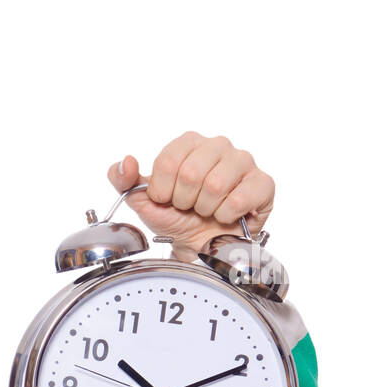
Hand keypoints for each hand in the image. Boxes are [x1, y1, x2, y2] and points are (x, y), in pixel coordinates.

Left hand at [106, 131, 275, 261]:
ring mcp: (243, 161)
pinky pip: (238, 200)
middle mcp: (218, 145)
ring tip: (207, 210)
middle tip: (189, 207)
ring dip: (205, 209)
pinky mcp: (263, 183)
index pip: (168, 162)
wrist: (201, 243)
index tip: (168, 199)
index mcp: (189, 143)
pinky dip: (226, 216)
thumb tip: (125, 163)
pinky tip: (226, 215)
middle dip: (184, 201)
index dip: (164, 191)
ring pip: (215, 185)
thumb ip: (123, 180)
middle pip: (191, 173)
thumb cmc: (176, 216)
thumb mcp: (144, 200)